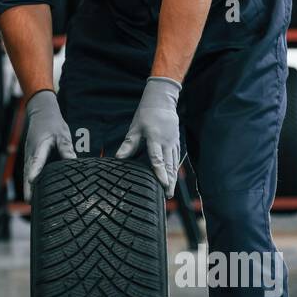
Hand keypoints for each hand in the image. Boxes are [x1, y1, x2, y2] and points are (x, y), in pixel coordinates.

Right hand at [22, 90, 76, 201]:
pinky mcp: (31, 158)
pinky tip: (36, 193)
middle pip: (28, 173)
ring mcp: (29, 157)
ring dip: (29, 187)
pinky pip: (30, 172)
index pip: (36, 161)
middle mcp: (31, 153)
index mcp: (38, 146)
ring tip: (33, 204)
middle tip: (31, 204)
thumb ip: (66, 148)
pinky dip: (32, 182)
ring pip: (28, 175)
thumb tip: (74, 162)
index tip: (32, 181)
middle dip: (29, 188)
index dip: (34, 172)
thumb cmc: (52, 123)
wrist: (41, 113)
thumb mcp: (62, 134)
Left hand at [115, 76, 181, 194]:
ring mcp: (173, 142)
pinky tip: (173, 178)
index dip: (160, 172)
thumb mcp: (135, 127)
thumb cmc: (146, 114)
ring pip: (174, 163)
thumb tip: (118, 157)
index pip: (157, 158)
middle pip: (169, 165)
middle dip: (168, 181)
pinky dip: (175, 169)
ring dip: (173, 178)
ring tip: (170, 191)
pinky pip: (177, 158)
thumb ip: (129, 144)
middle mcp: (166, 142)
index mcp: (155, 138)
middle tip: (167, 195)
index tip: (162, 184)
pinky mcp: (177, 142)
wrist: (162, 101)